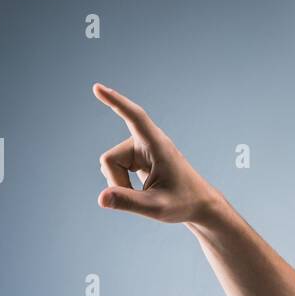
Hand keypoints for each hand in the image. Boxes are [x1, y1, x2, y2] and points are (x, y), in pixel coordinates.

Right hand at [92, 83, 222, 223]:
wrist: (197, 204)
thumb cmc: (183, 203)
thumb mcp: (156, 207)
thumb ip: (128, 202)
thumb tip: (100, 198)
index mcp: (157, 145)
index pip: (134, 117)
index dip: (115, 102)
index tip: (97, 88)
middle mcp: (146, 142)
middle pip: (109, 159)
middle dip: (116, 181)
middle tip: (143, 198)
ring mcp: (140, 149)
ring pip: (109, 164)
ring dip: (119, 183)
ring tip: (146, 193)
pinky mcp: (136, 157)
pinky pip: (114, 169)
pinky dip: (121, 183)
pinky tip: (139, 189)